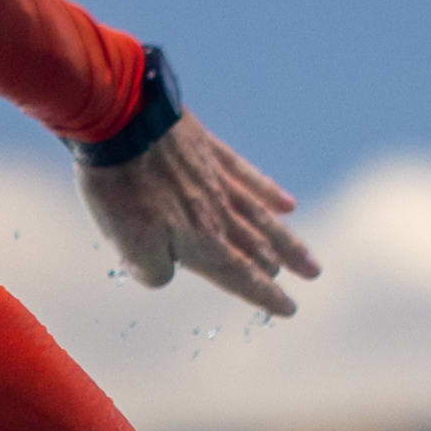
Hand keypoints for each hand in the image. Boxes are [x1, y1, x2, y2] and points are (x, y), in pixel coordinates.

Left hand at [80, 107, 321, 318]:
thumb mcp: (126, 242)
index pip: (241, 276)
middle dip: (283, 266)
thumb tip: (167, 273)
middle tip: (311, 274)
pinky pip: (248, 177)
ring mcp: (218, 180)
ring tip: (308, 254)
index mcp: (200, 241)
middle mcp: (218, 214)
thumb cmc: (119, 186)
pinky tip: (287, 204)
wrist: (120, 121)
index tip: (288, 308)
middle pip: (259, 247)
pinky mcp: (211, 151)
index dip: (265, 294)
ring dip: (288, 238)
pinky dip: (269, 193)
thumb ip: (152, 270)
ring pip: (263, 217)